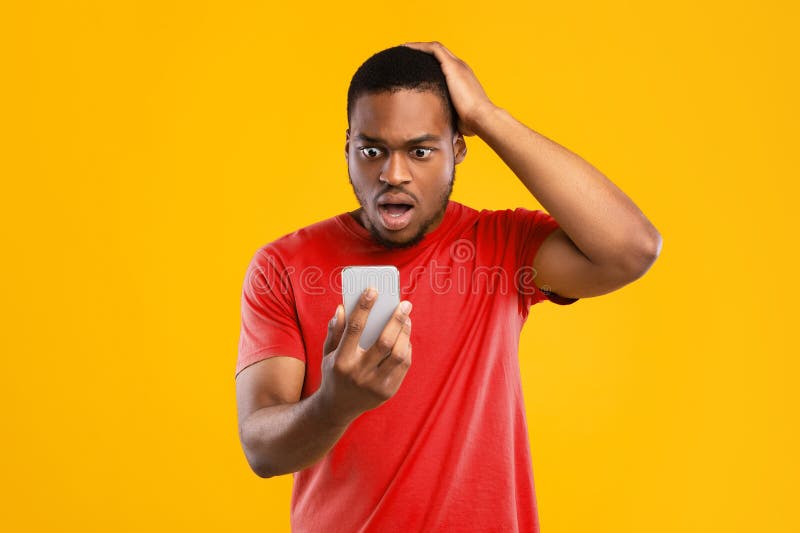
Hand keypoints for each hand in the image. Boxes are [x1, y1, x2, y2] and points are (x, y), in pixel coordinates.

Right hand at [318, 288, 412, 424]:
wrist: (337, 408)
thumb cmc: (334, 373)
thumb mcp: (327, 352)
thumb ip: (334, 330)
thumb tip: (343, 307)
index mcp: (341, 361)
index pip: (354, 328)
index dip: (364, 307)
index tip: (374, 290)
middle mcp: (359, 374)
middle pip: (384, 342)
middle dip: (397, 319)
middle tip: (405, 304)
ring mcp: (375, 385)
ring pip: (398, 354)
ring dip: (405, 333)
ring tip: (407, 319)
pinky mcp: (388, 392)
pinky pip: (403, 365)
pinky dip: (406, 348)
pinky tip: (404, 337)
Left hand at [401, 41, 495, 136]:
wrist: (481, 118)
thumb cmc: (471, 123)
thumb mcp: (455, 116)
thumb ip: (446, 114)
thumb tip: (437, 126)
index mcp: (462, 79)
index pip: (443, 65)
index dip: (428, 63)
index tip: (414, 67)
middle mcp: (461, 68)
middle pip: (439, 53)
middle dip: (422, 53)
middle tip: (405, 55)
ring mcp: (457, 65)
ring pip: (435, 48)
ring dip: (418, 47)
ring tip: (402, 48)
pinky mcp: (452, 66)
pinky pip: (433, 49)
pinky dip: (419, 47)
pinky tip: (406, 48)